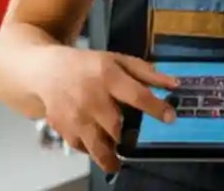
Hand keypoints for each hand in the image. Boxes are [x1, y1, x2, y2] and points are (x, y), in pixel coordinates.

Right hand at [33, 48, 179, 173]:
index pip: (136, 94)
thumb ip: (147, 74)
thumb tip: (176, 85)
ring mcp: (74, 115)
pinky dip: (92, 150)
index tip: (170, 118)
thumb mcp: (118, 61)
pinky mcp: (62, 128)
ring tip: (117, 161)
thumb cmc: (89, 66)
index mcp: (107, 76)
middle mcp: (90, 97)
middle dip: (125, 136)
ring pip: (96, 145)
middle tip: (132, 140)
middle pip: (115, 126)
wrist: (47, 70)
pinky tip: (97, 146)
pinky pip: (83, 147)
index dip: (156, 107)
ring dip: (109, 156)